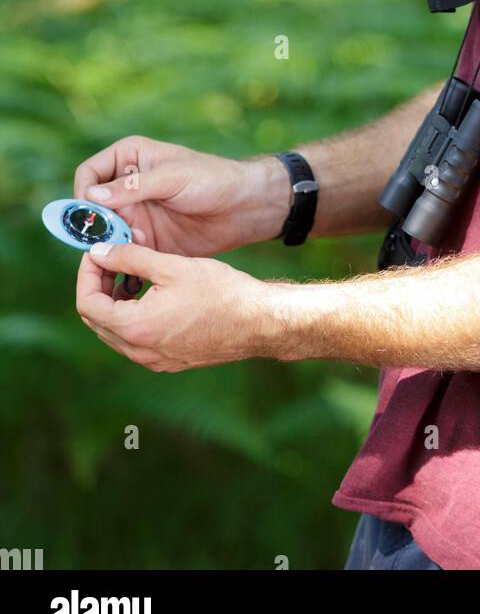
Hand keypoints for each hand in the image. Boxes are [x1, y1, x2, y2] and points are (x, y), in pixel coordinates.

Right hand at [73, 136, 290, 258]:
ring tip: (141, 242)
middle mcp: (126, 186)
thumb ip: (133, 187)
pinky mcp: (146, 239)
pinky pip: (123, 251)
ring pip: (105, 232)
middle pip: (92, 208)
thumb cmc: (212, 179)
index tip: (94, 213)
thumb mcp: (173, 177)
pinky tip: (146, 255)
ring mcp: (135, 213)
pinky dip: (127, 256)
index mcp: (129, 158)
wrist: (243, 207)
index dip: (85, 193)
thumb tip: (92, 197)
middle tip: (115, 235)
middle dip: (98, 224)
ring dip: (115, 241)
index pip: (89, 174)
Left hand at [76, 241, 284, 370]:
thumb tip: (99, 252)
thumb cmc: (221, 291)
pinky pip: (135, 340)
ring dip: (114, 302)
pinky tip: (151, 294)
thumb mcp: (172, 267)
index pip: (88, 303)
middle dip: (98, 286)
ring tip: (133, 273)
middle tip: (111, 259)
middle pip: (97, 320)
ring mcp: (153, 360)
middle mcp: (139, 351)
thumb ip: (130, 258)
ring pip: (114, 332)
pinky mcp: (167, 361)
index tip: (98, 252)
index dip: (87, 274)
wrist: (258, 322)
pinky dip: (132, 316)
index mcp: (136, 327)